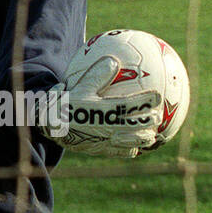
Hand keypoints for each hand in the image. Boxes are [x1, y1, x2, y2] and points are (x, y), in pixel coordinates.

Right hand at [41, 55, 163, 158]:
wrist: (51, 127)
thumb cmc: (66, 103)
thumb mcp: (79, 85)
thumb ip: (98, 74)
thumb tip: (114, 60)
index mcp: (107, 110)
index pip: (134, 104)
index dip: (148, 100)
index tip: (159, 95)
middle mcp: (111, 127)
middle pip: (139, 125)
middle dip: (152, 120)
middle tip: (160, 115)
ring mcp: (108, 141)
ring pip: (134, 141)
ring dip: (146, 137)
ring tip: (152, 134)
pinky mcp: (102, 151)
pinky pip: (122, 152)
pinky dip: (131, 149)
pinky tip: (135, 147)